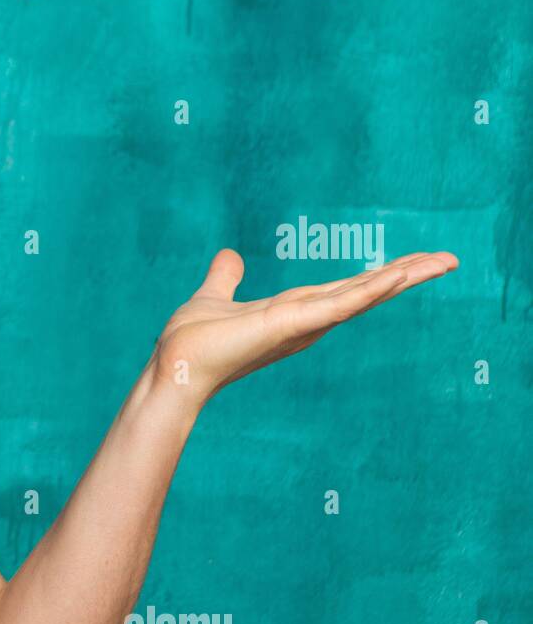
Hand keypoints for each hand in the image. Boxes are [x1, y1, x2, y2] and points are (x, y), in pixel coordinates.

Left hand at [152, 248, 458, 408]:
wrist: (174, 368)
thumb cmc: (192, 342)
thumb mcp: (214, 296)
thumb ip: (225, 278)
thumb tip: (230, 256)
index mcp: (292, 312)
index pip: (344, 289)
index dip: (377, 276)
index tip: (410, 262)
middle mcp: (305, 321)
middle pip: (364, 292)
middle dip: (406, 274)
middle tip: (448, 259)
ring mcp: (302, 324)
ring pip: (362, 296)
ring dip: (402, 277)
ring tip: (442, 262)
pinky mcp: (291, 325)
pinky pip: (338, 304)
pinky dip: (368, 290)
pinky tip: (399, 274)